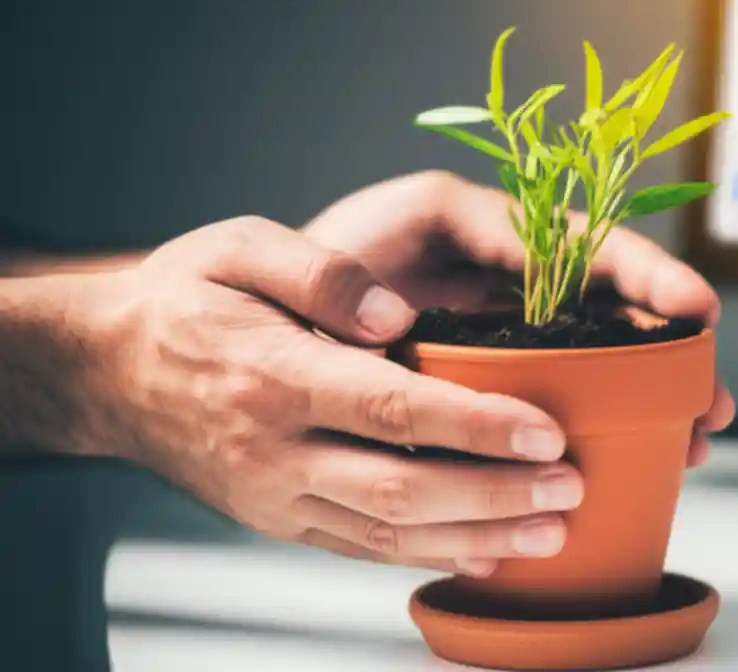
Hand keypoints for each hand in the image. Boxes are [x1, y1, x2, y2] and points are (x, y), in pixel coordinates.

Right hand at [80, 215, 587, 575]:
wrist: (103, 370)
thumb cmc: (181, 301)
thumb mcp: (239, 247)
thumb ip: (323, 272)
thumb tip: (399, 313)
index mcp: (273, 374)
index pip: (393, 408)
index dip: (477, 426)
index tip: (545, 432)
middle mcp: (273, 449)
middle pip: (403, 487)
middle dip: (496, 495)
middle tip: (569, 489)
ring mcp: (273, 496)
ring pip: (388, 533)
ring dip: (476, 537)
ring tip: (549, 533)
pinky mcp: (277, 520)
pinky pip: (360, 548)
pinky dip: (427, 556)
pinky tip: (483, 553)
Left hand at [303, 170, 735, 465]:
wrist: (284, 322)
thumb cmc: (334, 254)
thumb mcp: (391, 225)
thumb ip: (439, 244)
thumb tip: (449, 315)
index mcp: (508, 242)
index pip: (595, 252)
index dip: (650, 277)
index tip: (696, 308)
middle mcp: (523, 295)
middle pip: (620, 322)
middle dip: (676, 360)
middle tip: (714, 403)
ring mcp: (512, 348)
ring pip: (601, 375)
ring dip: (652, 409)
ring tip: (692, 447)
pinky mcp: (493, 395)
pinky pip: (557, 415)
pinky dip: (596, 439)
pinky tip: (629, 469)